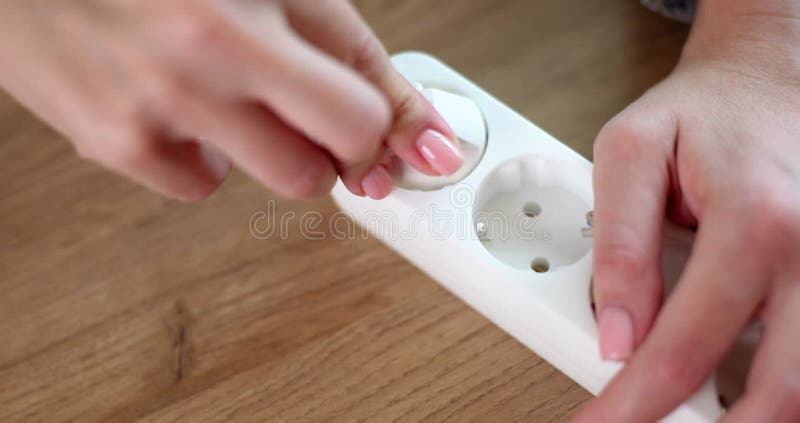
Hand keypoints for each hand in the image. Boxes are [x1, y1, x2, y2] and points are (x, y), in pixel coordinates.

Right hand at [0, 0, 460, 200]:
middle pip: (339, 150)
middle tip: (320, 120)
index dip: (407, 127)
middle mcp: (213, 45)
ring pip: (286, 179)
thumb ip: (338, 48)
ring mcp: (162, 101)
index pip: (368, 86)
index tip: (425, 151)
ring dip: (280, 151)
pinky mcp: (115, 142)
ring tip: (236, 98)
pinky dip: (205, 157)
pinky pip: (202, 186)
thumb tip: (408, 126)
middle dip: (345, 145)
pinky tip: (179, 109)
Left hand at [576, 1, 799, 420]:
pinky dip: (781, 380)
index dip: (635, 404)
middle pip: (781, 392)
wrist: (768, 81)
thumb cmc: (702, 113)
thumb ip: (620, 245)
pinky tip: (742, 384)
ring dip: (757, 414)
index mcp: (754, 220)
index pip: (685, 346)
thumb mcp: (630, 153)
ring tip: (696, 413)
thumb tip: (616, 333)